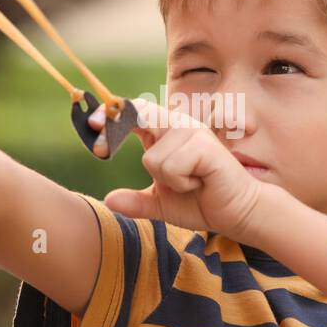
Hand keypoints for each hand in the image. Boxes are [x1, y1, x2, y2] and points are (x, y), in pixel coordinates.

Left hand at [90, 97, 269, 240]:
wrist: (235, 213)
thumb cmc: (201, 202)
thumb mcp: (160, 205)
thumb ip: (135, 202)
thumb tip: (108, 200)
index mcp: (165, 134)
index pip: (134, 114)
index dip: (111, 116)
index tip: (90, 126)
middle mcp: (178, 126)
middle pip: (138, 116)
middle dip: (115, 131)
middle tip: (100, 148)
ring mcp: (192, 133)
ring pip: (152, 158)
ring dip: (167, 181)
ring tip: (190, 182)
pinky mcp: (205, 146)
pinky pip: (171, 166)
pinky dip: (181, 182)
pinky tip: (200, 182)